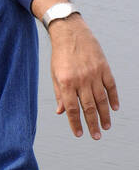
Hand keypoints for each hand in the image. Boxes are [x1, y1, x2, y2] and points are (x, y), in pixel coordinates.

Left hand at [49, 16, 118, 138]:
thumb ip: (59, 94)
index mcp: (66, 82)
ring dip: (104, 115)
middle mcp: (81, 79)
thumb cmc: (60, 56)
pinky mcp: (104, 67)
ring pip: (101, 99)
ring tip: (106, 127)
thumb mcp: (55, 74)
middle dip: (93, 124)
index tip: (79, 134)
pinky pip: (111, 86)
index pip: (72, 108)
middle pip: (89, 107)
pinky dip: (114, 98)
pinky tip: (114, 109)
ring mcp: (94, 73)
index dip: (75, 123)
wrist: (70, 32)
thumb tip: (61, 113)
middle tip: (96, 136)